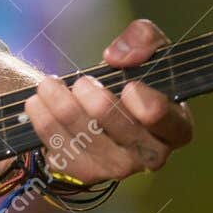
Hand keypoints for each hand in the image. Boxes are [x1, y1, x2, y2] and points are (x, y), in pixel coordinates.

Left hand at [23, 19, 193, 186]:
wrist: (99, 106)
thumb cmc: (131, 78)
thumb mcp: (146, 49)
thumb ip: (143, 39)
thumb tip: (117, 56)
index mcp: (175, 126)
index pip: (171, 124)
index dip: (151, 107)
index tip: (129, 86)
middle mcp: (151, 154)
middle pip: (123, 132)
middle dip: (98, 103)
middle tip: (81, 82)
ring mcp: (117, 168)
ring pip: (88, 142)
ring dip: (63, 110)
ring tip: (48, 85)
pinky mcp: (86, 173)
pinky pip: (63, 154)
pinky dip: (45, 126)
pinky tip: (37, 105)